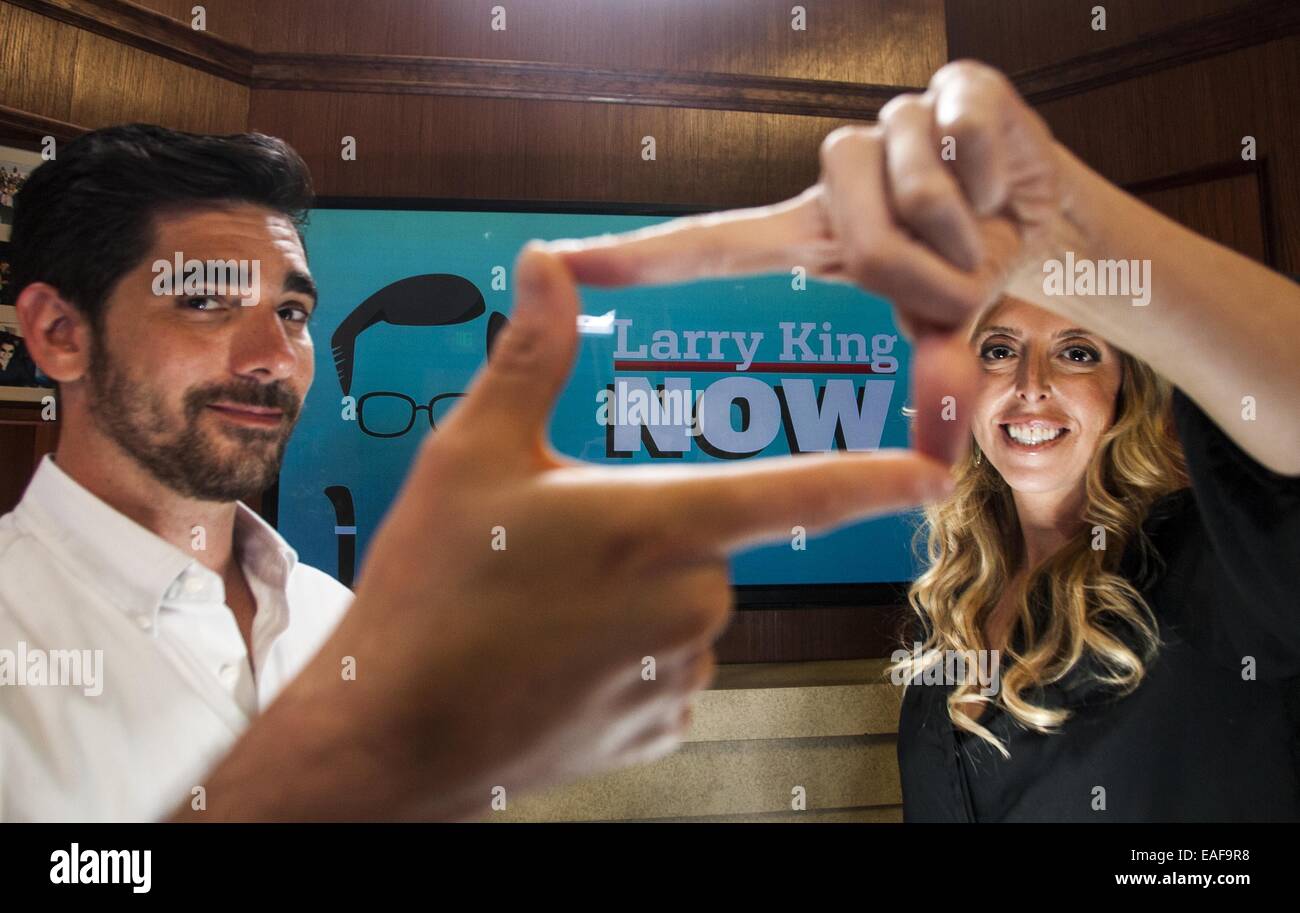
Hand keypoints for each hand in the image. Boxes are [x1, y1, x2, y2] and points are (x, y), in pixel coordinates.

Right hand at [234, 244, 954, 820]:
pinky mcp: (659, 728)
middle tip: (551, 555)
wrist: (389, 732)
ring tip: (542, 610)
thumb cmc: (431, 589)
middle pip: (709, 544)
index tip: (933, 471)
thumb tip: (545, 267)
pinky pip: (669, 668)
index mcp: (656, 524)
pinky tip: (559, 656)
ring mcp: (676, 676)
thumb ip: (529, 358)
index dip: (872, 479)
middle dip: (649, 535)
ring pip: (687, 608)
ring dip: (637, 598)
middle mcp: (687, 603)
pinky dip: (629, 655)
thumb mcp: (470, 455)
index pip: (793, 492)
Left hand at [542, 60, 1069, 462]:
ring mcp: (887, 126)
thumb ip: (936, 376)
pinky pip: (966, 142)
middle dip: (931, 279)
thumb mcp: (942, 329)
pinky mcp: (948, 86)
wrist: (1049, 212)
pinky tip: (1001, 176)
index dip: (640, 256)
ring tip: (980, 221)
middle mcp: (834, 175)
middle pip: (865, 245)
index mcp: (811, 232)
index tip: (560, 261)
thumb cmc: (970, 267)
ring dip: (971, 233)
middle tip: (959, 273)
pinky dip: (1002, 178)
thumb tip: (943, 448)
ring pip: (920, 196)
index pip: (713, 243)